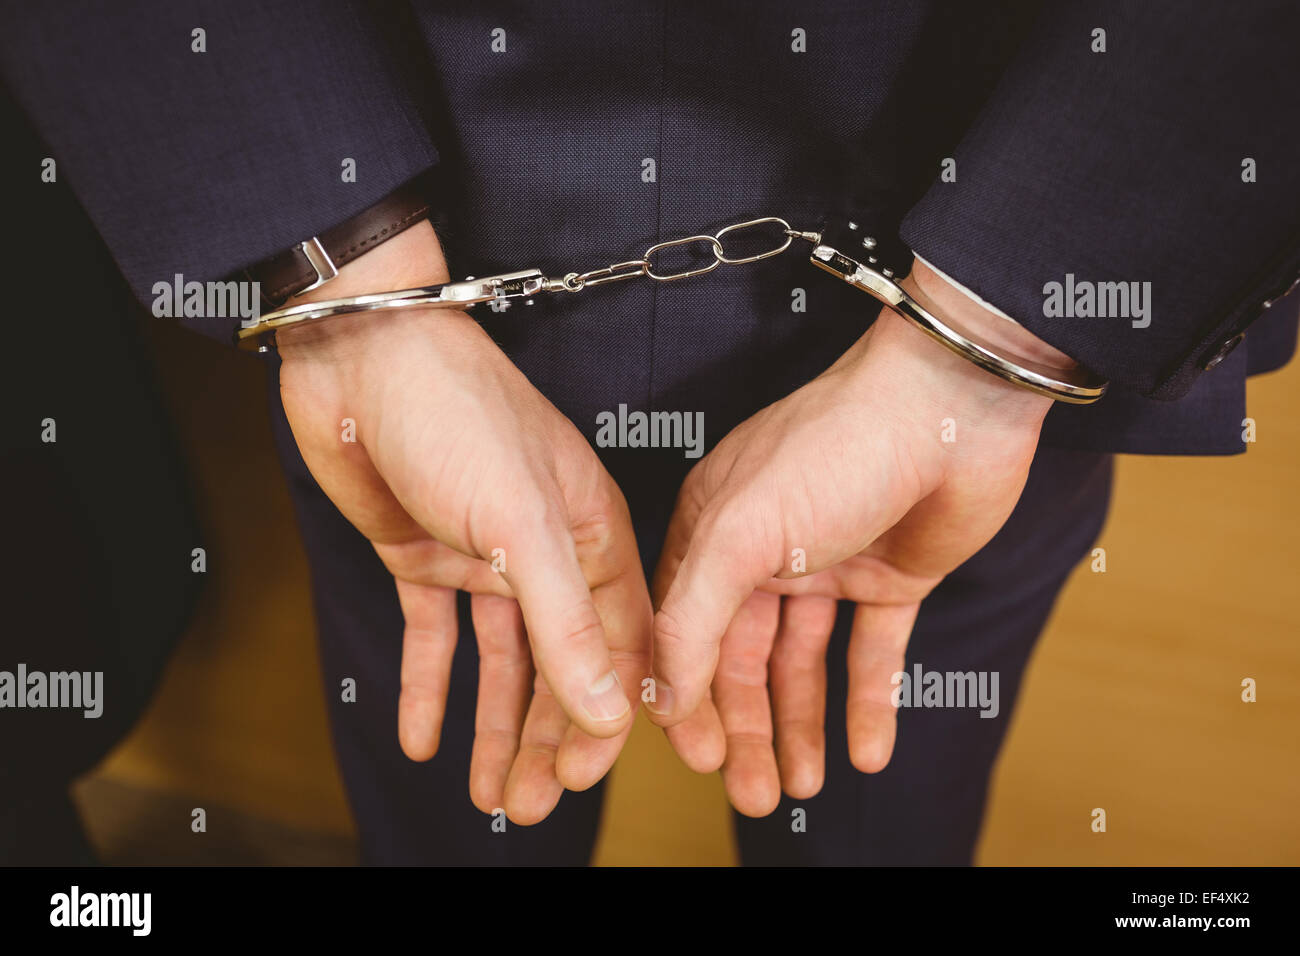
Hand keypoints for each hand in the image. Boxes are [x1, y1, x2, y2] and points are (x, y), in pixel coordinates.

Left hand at [275, 223, 650, 823]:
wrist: (359, 355)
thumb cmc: (458, 417)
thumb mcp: (521, 528)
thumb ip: (567, 625)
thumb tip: (610, 713)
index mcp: (592, 537)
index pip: (619, 646)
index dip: (604, 717)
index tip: (581, 778)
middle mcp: (546, 552)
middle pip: (558, 664)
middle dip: (544, 737)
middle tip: (527, 803)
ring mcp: (483, 555)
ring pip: (500, 660)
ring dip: (493, 726)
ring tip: (485, 792)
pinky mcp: (425, 554)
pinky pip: (435, 636)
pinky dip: (431, 687)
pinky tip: (425, 738)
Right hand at [647, 258, 1068, 815]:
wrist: (953, 405)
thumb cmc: (835, 445)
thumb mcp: (742, 530)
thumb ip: (695, 614)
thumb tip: (664, 691)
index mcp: (714, 531)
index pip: (684, 632)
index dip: (688, 700)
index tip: (696, 760)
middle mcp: (765, 551)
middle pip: (743, 660)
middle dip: (746, 729)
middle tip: (751, 794)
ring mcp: (829, 565)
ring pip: (803, 665)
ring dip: (801, 726)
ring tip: (803, 787)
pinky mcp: (891, 577)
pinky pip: (871, 654)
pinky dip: (867, 703)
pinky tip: (867, 754)